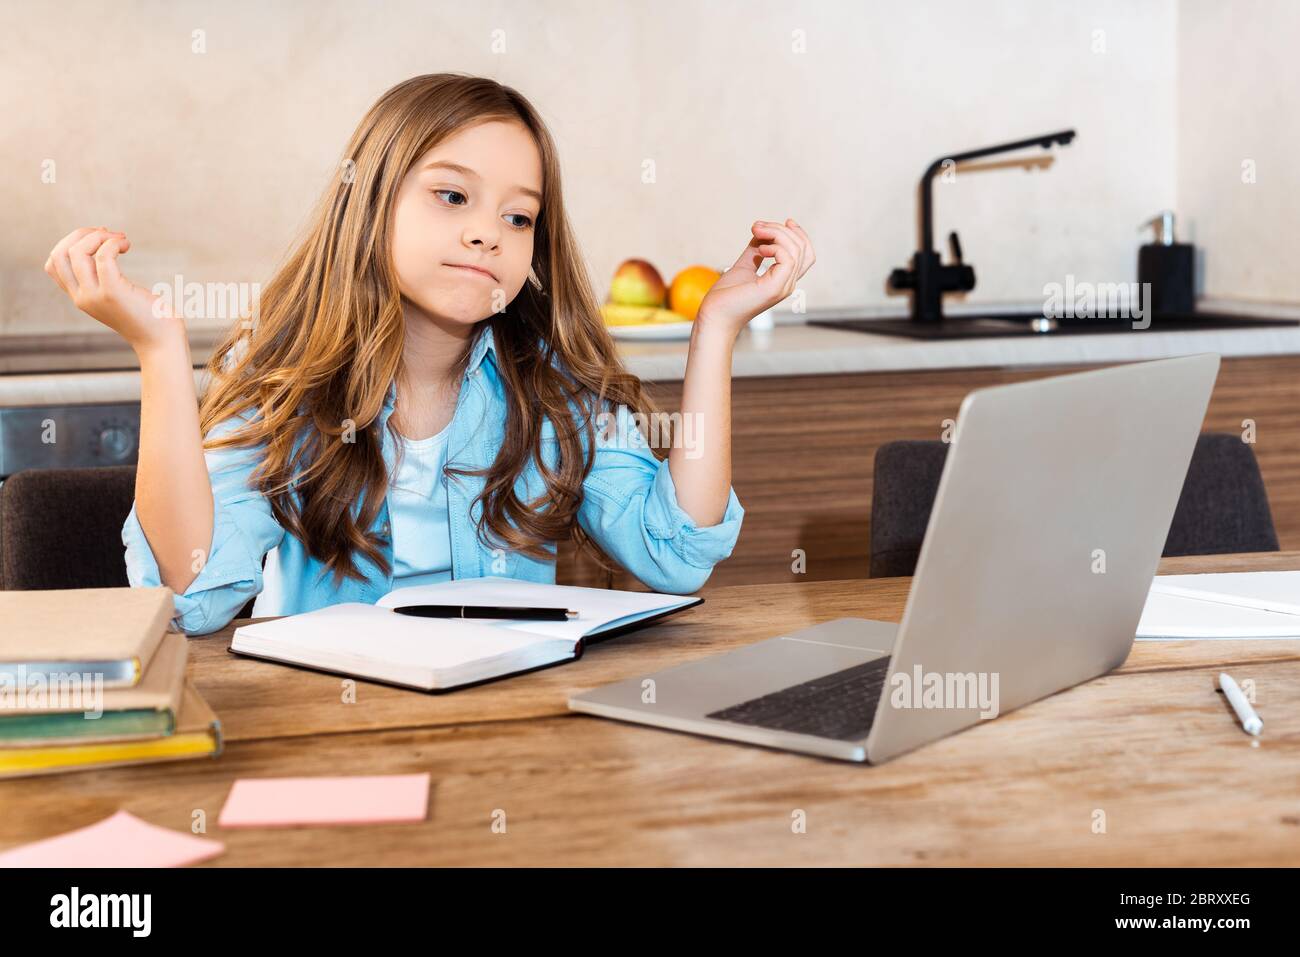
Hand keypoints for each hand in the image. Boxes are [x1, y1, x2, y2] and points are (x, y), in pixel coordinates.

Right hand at [44, 226, 182, 352]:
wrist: (162, 343)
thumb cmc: (149, 317)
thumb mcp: (118, 294)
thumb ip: (104, 277)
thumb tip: (104, 243)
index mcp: (80, 297)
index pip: (54, 264)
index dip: (71, 243)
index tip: (99, 239)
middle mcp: (82, 297)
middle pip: (59, 254)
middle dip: (82, 235)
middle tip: (109, 234)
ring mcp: (95, 296)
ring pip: (76, 252)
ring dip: (98, 236)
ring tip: (121, 239)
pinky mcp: (113, 292)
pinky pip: (103, 256)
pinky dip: (112, 243)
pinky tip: (126, 245)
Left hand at [695, 217, 815, 336]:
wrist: (715, 315)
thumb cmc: (726, 296)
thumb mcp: (744, 266)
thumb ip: (755, 250)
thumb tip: (761, 232)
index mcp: (783, 280)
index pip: (806, 255)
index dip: (800, 235)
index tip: (786, 221)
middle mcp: (788, 284)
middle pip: (802, 248)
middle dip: (782, 229)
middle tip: (758, 226)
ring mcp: (783, 287)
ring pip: (795, 250)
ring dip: (776, 233)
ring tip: (756, 231)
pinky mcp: (775, 288)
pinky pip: (788, 258)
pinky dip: (775, 246)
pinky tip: (760, 249)